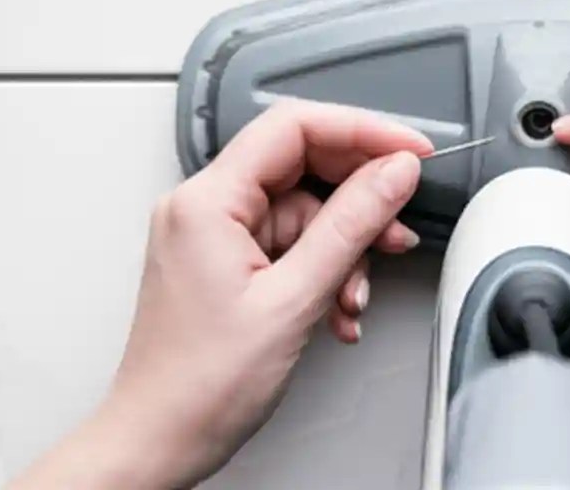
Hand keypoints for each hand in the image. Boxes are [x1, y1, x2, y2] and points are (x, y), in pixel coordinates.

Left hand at [10, 100, 432, 489]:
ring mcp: (214, 235)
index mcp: (207, 201)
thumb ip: (351, 225)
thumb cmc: (199, 385)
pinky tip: (335, 307)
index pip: (294, 127)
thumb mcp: (294, 298)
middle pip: (304, 168)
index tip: (409, 150)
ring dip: (343, 253)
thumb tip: (393, 172)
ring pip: (305, 214)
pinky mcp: (226, 262)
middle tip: (396, 227)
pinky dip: (322, 272)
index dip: (362, 131)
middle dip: (358, 204)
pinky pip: (291, 245)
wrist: (160, 442)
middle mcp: (204, 207)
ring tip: (353, 295)